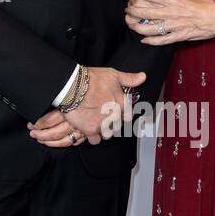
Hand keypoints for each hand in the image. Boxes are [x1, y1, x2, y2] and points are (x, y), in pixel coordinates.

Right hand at [29, 67, 146, 145]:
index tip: (116, 112)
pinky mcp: (90, 130)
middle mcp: (114, 115)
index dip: (122, 114)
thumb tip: (142, 77)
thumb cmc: (91, 79)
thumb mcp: (113, 75)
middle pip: (117, 126)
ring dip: (103, 131)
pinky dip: (92, 137)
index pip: (128, 115)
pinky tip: (89, 130)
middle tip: (102, 116)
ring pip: (107, 134)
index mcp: (122, 103)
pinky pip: (95, 140)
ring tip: (96, 123)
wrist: (73, 86)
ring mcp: (103, 124)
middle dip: (111, 122)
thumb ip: (129, 79)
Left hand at [125, 0, 214, 43]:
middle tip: (127, 10)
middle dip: (134, 11)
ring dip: (138, 27)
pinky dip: (152, 41)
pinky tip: (144, 40)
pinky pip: (163, 40)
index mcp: (176, 1)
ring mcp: (175, 26)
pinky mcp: (179, 36)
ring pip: (152, 28)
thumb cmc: (206, 4)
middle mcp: (173, 13)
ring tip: (131, 25)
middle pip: (148, 12)